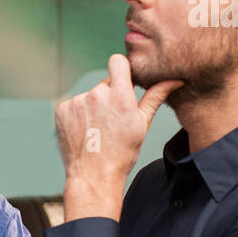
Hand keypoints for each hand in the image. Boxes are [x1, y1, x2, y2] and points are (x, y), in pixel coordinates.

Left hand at [55, 54, 181, 220]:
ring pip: (89, 96)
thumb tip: (175, 79)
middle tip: (113, 120)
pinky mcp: (62, 110)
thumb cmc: (122, 152)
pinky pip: (73, 106)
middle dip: (109, 96)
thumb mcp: (142, 123)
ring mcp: (76, 102)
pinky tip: (85, 132)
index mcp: (120, 95)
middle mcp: (96, 94)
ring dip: (93, 107)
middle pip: (104, 83)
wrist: (94, 175)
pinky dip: (78, 115)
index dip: (121, 69)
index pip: (117, 61)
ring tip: (98, 130)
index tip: (124, 79)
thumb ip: (155, 97)